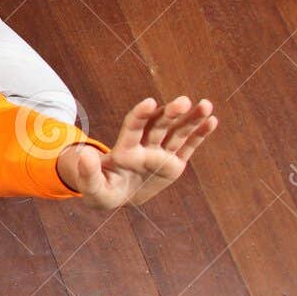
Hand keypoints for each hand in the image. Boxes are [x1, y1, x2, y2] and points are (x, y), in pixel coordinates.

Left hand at [59, 97, 217, 209]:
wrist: (117, 194)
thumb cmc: (102, 189)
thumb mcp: (92, 188)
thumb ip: (88, 172)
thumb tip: (84, 155)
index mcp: (125, 151)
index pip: (133, 128)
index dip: (140, 115)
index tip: (149, 103)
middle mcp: (144, 148)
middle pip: (158, 126)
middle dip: (170, 113)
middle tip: (184, 101)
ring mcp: (160, 154)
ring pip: (177, 133)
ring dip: (191, 119)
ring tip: (206, 105)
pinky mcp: (174, 163)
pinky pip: (188, 147)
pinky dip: (199, 134)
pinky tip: (211, 120)